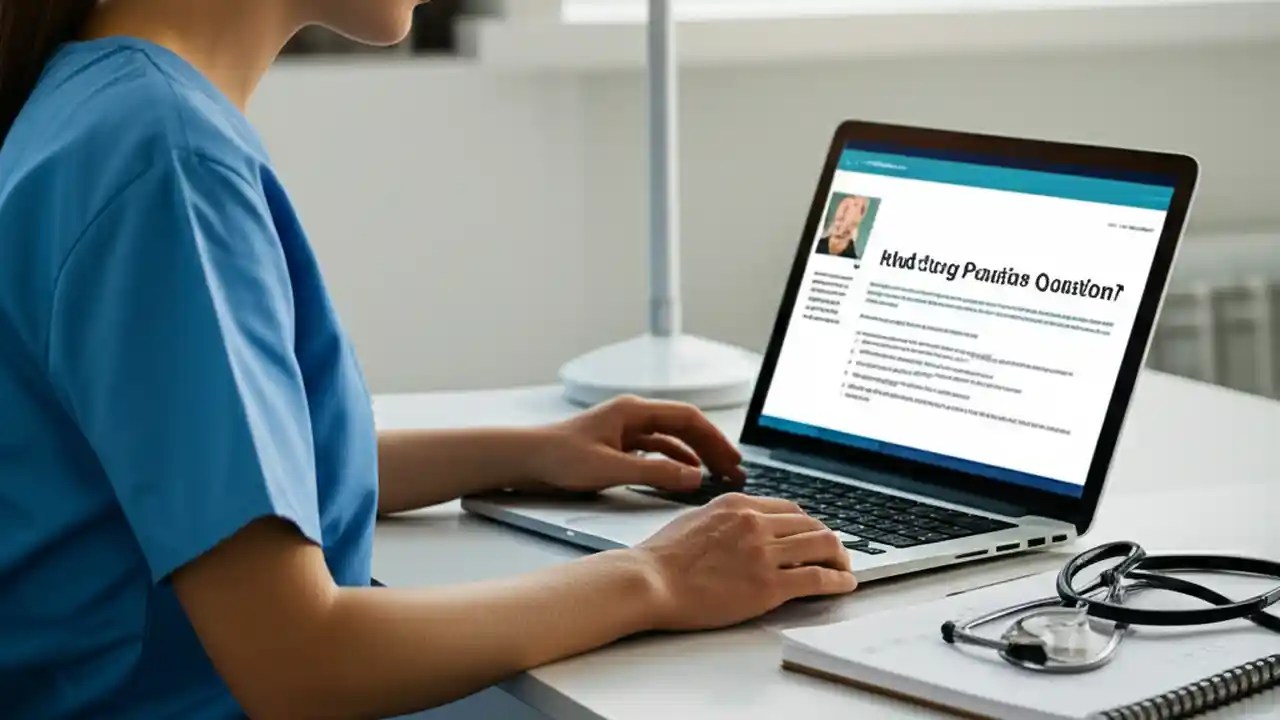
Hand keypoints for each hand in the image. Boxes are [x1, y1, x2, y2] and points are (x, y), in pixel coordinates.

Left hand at [526, 395, 745, 494]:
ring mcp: (625, 429)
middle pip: (684, 427)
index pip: (687, 418)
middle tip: (733, 470)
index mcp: (633, 411)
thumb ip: (654, 473)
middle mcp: (632, 415)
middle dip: (711, 447)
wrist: (524, 459)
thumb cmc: (559, 458)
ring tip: (715, 474)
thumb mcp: (610, 469)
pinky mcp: (617, 445)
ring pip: (672, 439)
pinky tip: (684, 475)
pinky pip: (656, 449)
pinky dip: (673, 461)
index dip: (714, 439)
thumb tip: (694, 476)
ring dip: (695, 455)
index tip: (732, 459)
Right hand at [635, 493, 857, 630]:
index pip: (789, 508)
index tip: (813, 534)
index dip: (808, 523)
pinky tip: (844, 585)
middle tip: (835, 553)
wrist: (649, 580)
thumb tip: (741, 526)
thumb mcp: (695, 518)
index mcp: (738, 503)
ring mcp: (764, 553)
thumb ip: (725, 519)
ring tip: (845, 569)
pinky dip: (838, 581)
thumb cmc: (661, 557)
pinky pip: (817, 578)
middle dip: (829, 540)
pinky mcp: (768, 585)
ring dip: (840, 558)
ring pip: (822, 545)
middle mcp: (756, 522)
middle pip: (811, 524)